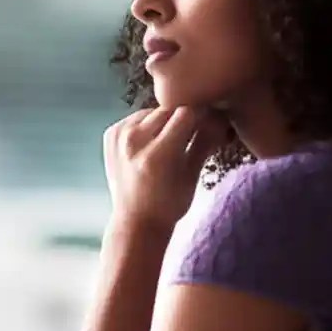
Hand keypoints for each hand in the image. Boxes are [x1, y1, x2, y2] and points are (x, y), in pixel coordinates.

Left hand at [103, 106, 229, 230]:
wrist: (135, 220)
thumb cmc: (170, 203)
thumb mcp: (193, 175)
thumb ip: (205, 141)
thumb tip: (221, 115)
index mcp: (157, 154)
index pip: (186, 114)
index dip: (202, 117)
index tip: (209, 125)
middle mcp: (133, 141)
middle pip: (168, 110)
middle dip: (183, 118)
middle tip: (191, 135)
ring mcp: (118, 137)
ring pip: (151, 111)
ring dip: (164, 120)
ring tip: (169, 141)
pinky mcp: (110, 135)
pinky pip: (135, 118)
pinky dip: (146, 125)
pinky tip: (151, 142)